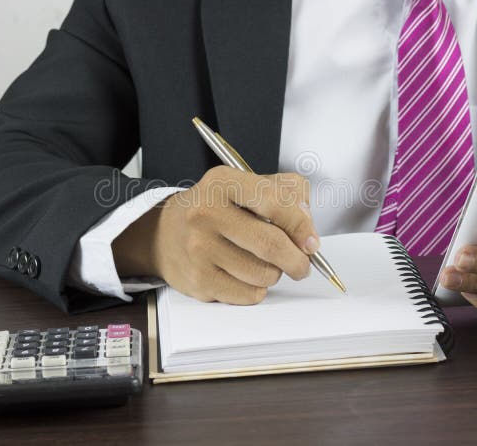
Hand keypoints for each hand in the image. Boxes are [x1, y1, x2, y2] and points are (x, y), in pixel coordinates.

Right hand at [114, 166, 315, 304]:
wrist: (164, 234)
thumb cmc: (216, 209)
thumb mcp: (246, 185)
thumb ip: (286, 194)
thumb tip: (306, 228)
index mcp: (222, 183)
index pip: (274, 202)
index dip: (301, 224)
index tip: (311, 241)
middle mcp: (206, 213)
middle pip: (271, 244)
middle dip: (297, 260)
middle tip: (302, 263)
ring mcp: (199, 248)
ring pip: (263, 273)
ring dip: (275, 273)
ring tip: (264, 263)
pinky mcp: (198, 279)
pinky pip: (249, 294)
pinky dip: (258, 289)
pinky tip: (247, 275)